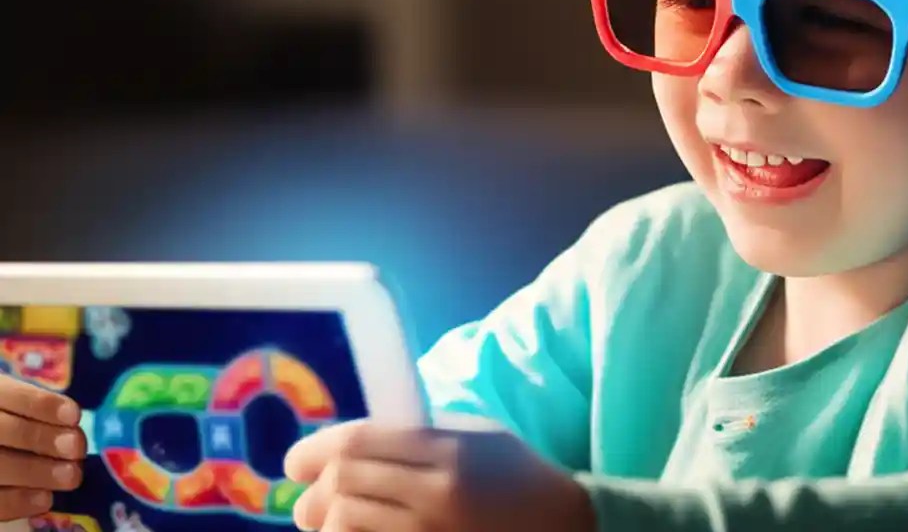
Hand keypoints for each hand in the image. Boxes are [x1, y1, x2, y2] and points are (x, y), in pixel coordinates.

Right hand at [0, 375, 85, 520]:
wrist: (1, 443)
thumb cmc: (17, 420)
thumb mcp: (21, 403)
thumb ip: (41, 408)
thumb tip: (76, 421)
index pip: (8, 394)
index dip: (41, 404)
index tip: (75, 414)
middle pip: (3, 431)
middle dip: (41, 439)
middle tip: (77, 448)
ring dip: (36, 473)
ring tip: (71, 475)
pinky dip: (18, 501)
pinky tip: (46, 499)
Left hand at [284, 420, 595, 531]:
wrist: (565, 526)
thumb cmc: (517, 475)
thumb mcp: (477, 435)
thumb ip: (420, 431)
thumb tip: (351, 441)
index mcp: (446, 447)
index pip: (357, 442)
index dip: (313, 451)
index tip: (296, 463)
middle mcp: (435, 492)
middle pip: (343, 484)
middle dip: (312, 495)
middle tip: (307, 502)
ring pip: (346, 526)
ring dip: (326, 526)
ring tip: (325, 525)